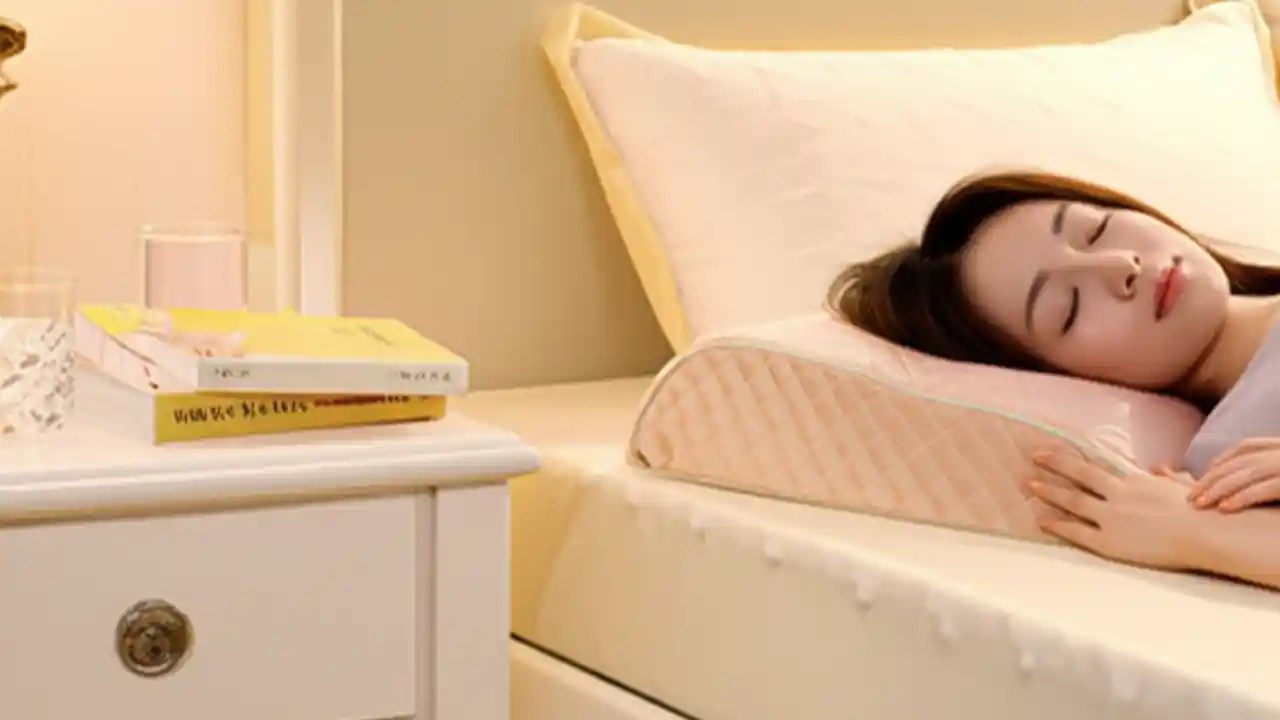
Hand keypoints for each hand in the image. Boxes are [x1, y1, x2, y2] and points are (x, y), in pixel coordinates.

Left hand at [1025, 449, 1207, 570]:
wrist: (1206, 533)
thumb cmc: (1203, 511)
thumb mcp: (1183, 488)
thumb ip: (1168, 478)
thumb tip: (1161, 469)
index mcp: (1136, 480)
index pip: (1098, 463)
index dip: (1074, 456)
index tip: (1053, 447)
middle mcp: (1119, 494)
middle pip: (1080, 474)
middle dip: (1055, 463)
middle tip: (1032, 455)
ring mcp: (1112, 517)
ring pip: (1073, 500)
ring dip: (1050, 491)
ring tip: (1029, 483)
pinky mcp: (1111, 541)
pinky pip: (1078, 532)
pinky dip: (1058, 525)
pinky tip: (1042, 521)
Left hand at [1189, 438, 1279, 512]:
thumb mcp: (1277, 468)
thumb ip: (1265, 471)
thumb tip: (1239, 481)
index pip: (1245, 447)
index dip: (1222, 460)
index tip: (1205, 474)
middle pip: (1239, 461)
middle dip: (1212, 477)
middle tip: (1191, 495)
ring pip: (1246, 474)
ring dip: (1218, 488)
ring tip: (1199, 503)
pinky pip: (1263, 489)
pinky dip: (1241, 497)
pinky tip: (1223, 508)